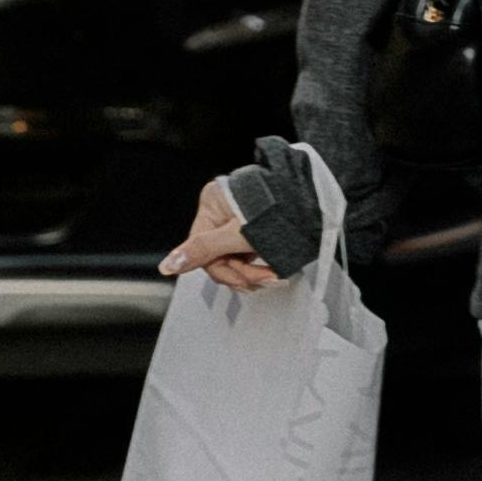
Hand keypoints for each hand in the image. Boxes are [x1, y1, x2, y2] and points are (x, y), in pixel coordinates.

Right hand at [158, 173, 277, 290]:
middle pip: (218, 257)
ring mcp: (234, 219)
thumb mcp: (239, 234)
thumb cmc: (279, 209)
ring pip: (232, 259)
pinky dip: (257, 265)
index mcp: (211, 204)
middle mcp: (220, 210)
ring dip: (252, 273)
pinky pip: (244, 254)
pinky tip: (272, 269)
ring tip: (274, 276)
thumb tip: (166, 266)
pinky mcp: (249, 227)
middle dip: (243, 273)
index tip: (245, 282)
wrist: (315, 197)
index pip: (203, 250)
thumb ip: (202, 251)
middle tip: (268, 279)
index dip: (224, 270)